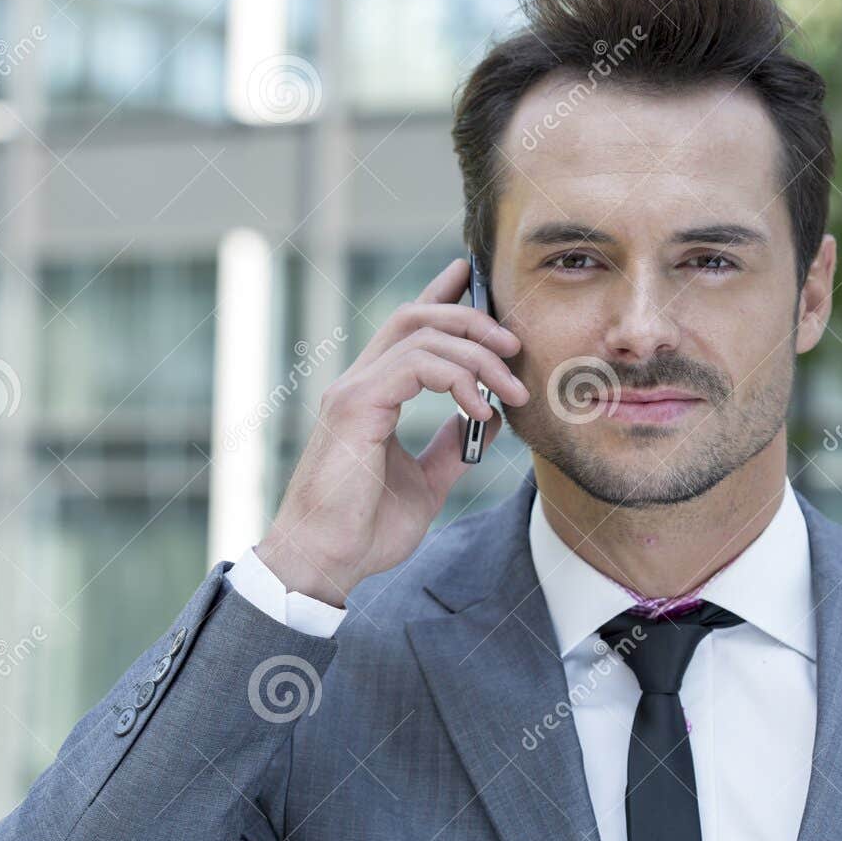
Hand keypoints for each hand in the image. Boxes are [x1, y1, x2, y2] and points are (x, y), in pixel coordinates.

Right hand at [255, 257, 528, 606]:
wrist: (327, 561)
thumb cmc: (365, 530)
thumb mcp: (426, 484)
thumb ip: (451, 447)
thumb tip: (490, 419)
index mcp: (372, 396)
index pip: (407, 329)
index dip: (440, 295)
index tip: (472, 278)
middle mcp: (359, 383)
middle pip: (415, 316)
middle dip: (470, 316)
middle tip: (514, 345)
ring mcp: (354, 391)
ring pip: (420, 334)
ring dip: (476, 353)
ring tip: (511, 388)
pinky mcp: (355, 406)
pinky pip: (416, 365)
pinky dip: (457, 379)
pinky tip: (480, 409)